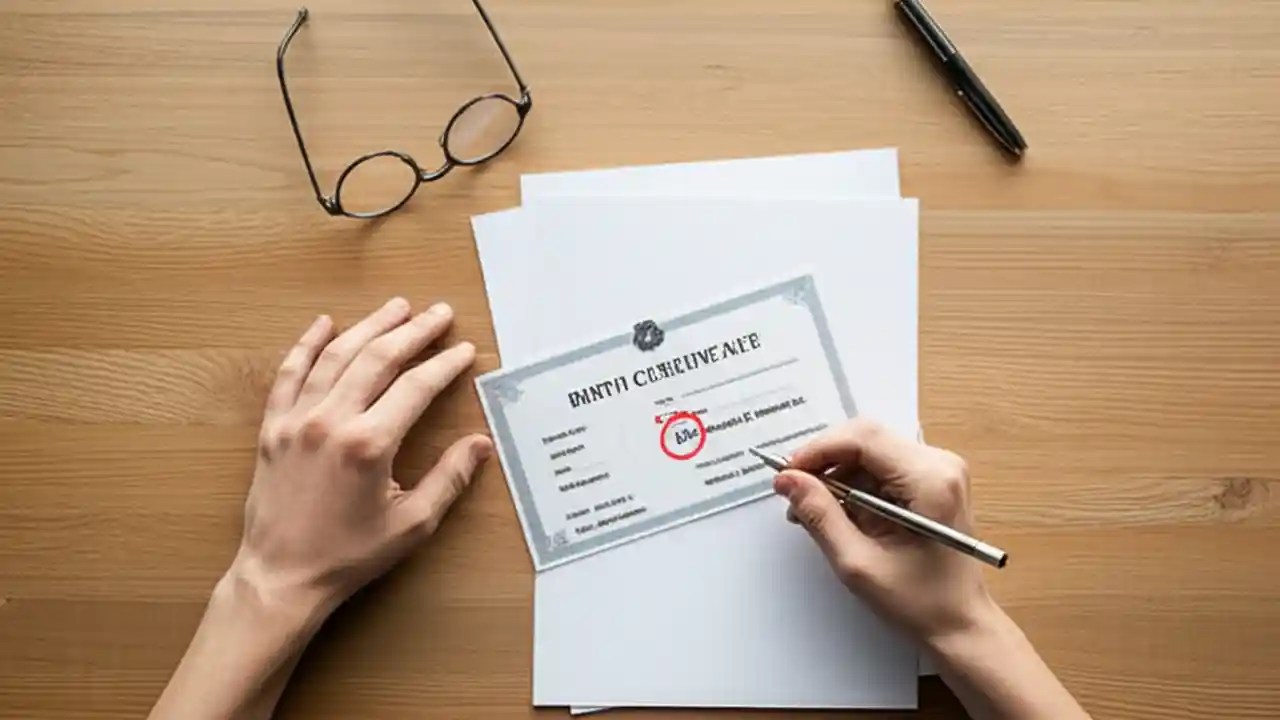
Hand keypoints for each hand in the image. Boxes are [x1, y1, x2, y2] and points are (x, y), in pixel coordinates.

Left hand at [229, 297, 492, 612]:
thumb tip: (480, 444)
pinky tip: (324, 325)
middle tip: (439, 314)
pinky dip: (307, 345)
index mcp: (370, 444)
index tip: (463, 349)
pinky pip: (289, 373)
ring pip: (336, 356)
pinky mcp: (272, 428)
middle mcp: (331, 422)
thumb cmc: (349, 556)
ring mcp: (297, 420)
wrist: (281, 577)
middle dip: (413, 332)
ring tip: (396, 308)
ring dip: (369, 327)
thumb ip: (449, 479)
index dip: (444, 364)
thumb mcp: (412, 524)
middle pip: (378, 359)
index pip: (416, 387)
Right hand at [773, 419, 992, 644]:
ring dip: (836, 473)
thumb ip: (820, 515)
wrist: (960, 622)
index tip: (787, 473)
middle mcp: (940, 465)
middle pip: (866, 438)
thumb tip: (788, 480)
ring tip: (813, 510)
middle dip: (824, 461)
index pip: (863, 439)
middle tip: (794, 492)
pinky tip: (838, 510)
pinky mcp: (932, 479)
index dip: (818, 450)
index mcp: (930, 481)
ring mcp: (939, 469)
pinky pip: (882, 465)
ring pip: (870, 449)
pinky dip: (854, 482)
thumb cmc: (920, 602)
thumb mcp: (858, 562)